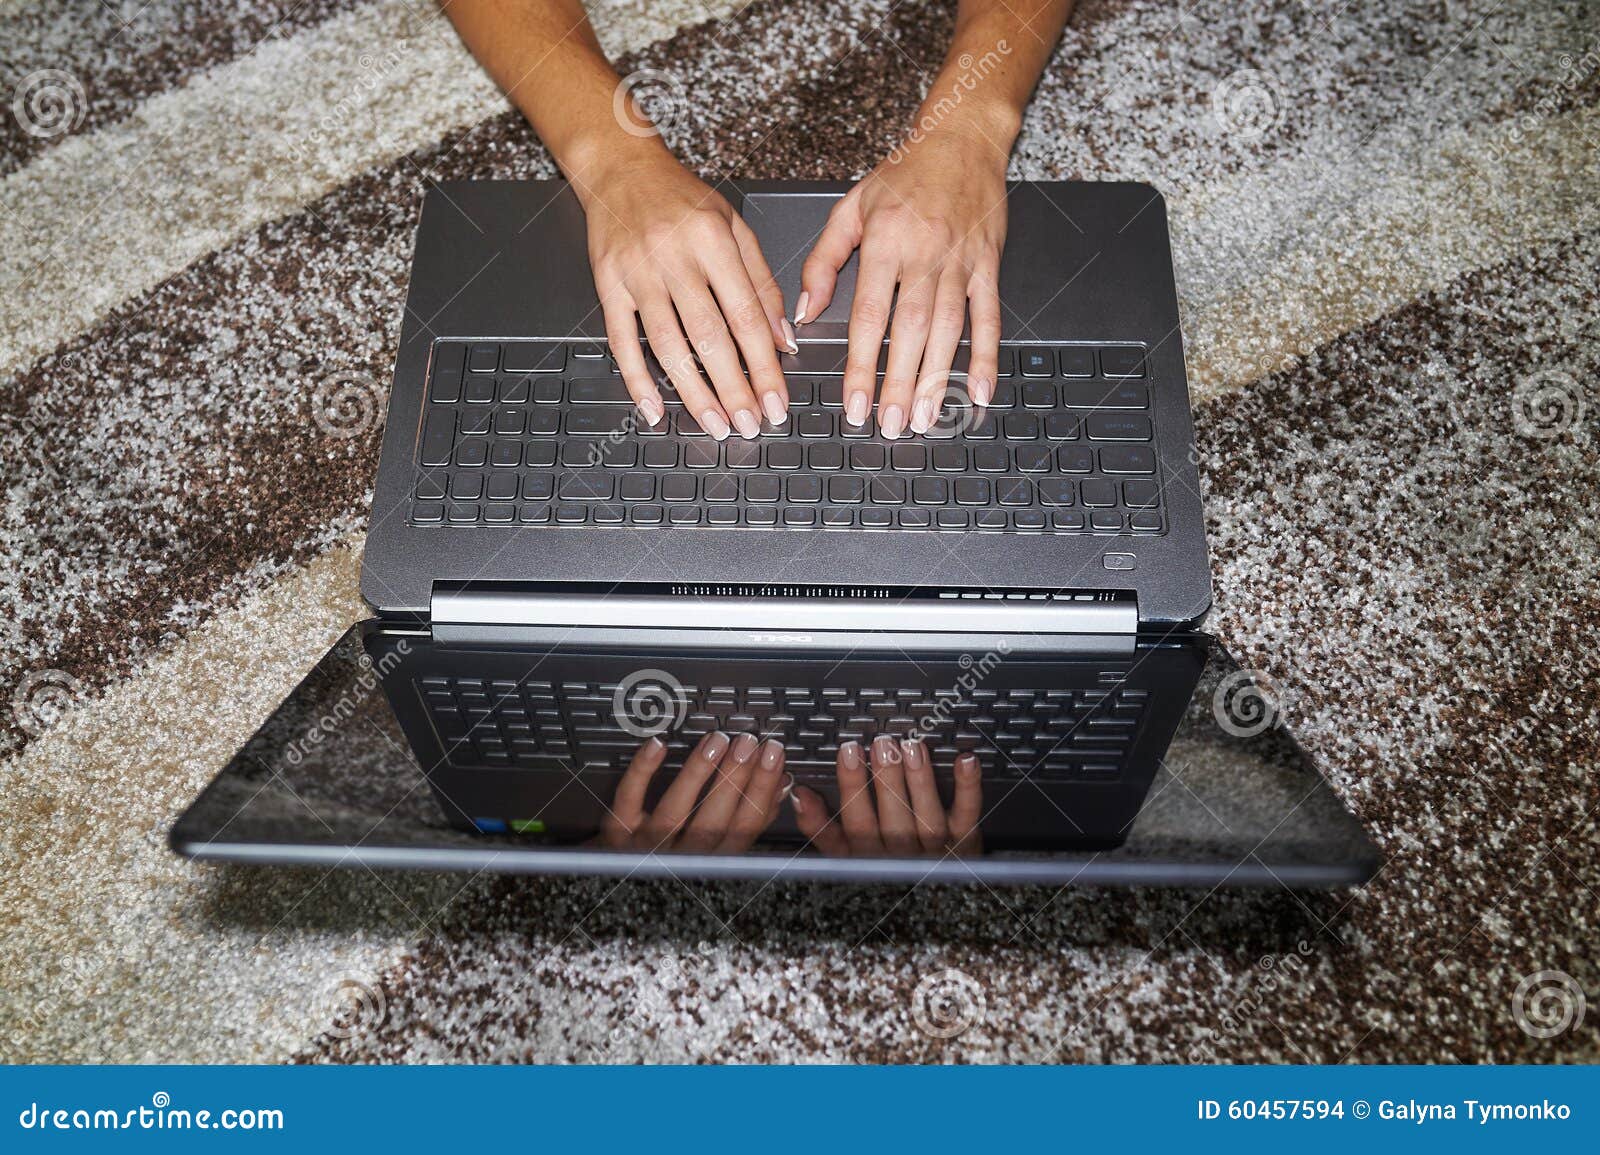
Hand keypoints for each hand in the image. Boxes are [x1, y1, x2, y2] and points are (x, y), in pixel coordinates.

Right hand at [581, 150, 794, 438]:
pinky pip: (621, 340)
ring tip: (715, 424)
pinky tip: (654, 408)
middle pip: (710, 337)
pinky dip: (637, 379)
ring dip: (694, 392)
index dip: (764, 365)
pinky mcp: (607, 284)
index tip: (777, 400)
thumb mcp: (734, 227)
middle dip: (734, 388)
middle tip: (750, 424)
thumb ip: (762, 282)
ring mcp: (637, 272)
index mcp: (714, 240)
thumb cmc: (682, 198)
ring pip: (668, 345)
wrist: (621, 167)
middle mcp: (675, 256)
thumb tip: (784, 340)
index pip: (747, 316)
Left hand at [597, 731, 787, 852]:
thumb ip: (752, 820)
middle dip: (735, 777)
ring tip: (717, 741)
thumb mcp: (720, 848)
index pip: (746, 827)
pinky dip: (643, 771)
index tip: (774, 756)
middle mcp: (683, 859)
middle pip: (714, 820)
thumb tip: (782, 787)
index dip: (763, 790)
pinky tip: (659, 745)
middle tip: (749, 742)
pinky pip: (628, 800)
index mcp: (714, 861)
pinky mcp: (616, 833)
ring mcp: (647, 847)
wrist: (619, 880)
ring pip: (675, 811)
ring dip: (698, 772)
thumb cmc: (680, 858)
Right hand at [791, 736, 982, 856]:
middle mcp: (902, 855)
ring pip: (927, 816)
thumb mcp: (844, 855)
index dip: (852, 786)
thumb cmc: (882, 866)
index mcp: (869, 855)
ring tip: (912, 746)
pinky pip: (967, 814)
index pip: (857, 821)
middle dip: (887, 777)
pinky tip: (965, 760)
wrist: (929, 903)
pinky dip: (969, 787)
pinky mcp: (964, 842)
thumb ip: (820, 826)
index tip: (848, 751)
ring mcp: (935, 850)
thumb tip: (799, 794)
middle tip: (882, 743)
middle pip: (893, 817)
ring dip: (920, 779)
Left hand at [798, 129, 1006, 438]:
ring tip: (928, 418)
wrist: (961, 139)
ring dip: (939, 379)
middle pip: (911, 331)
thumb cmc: (905, 175)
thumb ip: (823, 261)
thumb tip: (805, 313)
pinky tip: (980, 391)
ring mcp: (962, 262)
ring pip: (950, 330)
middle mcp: (925, 254)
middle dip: (901, 383)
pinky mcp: (990, 265)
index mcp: (884, 242)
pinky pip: (989, 317)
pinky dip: (986, 357)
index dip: (861, 364)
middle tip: (892, 425)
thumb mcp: (850, 208)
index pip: (869, 316)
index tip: (853, 403)